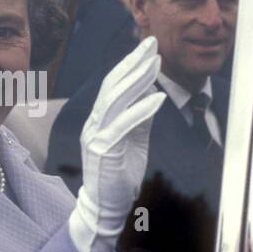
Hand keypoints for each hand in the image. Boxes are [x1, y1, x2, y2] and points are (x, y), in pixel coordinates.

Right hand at [68, 37, 165, 251]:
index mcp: (99, 119)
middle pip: (112, 85)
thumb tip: (152, 96)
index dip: (130, 65)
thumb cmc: (119, 177)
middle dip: (134, 62)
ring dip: (138, 79)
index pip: (113, 85)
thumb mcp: (133, 141)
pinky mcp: (104, 151)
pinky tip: (158, 97)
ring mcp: (96, 136)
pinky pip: (123, 125)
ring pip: (115, 99)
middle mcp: (94, 123)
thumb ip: (139, 119)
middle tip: (152, 43)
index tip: (148, 49)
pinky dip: (141, 109)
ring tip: (156, 62)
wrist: (105, 207)